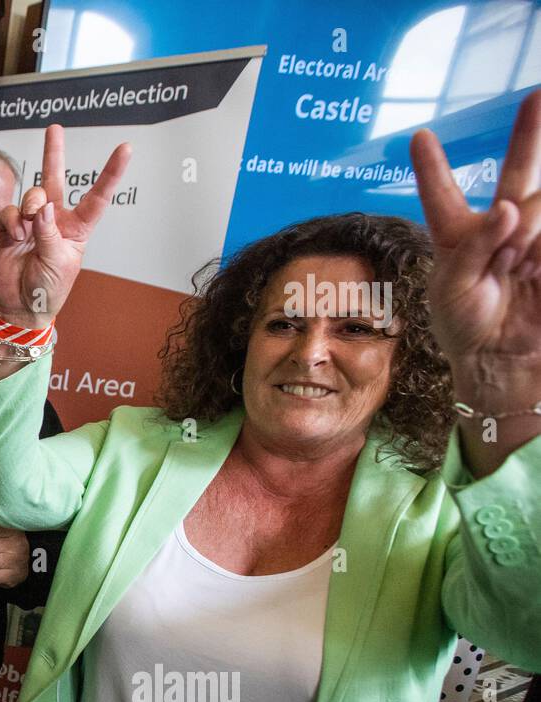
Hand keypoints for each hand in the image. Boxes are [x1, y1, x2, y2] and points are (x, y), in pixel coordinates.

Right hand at [0, 124, 130, 326]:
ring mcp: (31, 221)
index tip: (126, 148)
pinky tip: (15, 235)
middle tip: (55, 128)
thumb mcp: (58, 262)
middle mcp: (55, 220)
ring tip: (27, 226)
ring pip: (32, 195)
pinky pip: (9, 211)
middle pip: (56, 180)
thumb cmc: (48, 288)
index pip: (97, 197)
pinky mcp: (10, 228)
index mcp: (78, 228)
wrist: (21, 306)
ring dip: (30, 205)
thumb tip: (42, 207)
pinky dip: (11, 221)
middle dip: (53, 153)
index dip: (111, 172)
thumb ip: (49, 233)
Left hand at [411, 90, 540, 370]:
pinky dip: (536, 250)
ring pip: (534, 207)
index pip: (442, 195)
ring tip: (517, 264)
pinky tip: (531, 267)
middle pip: (517, 172)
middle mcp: (499, 228)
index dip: (433, 167)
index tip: (419, 135)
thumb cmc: (466, 327)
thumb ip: (477, 245)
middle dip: (530, 134)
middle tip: (537, 95)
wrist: (502, 359)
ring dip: (526, 233)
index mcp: (458, 236)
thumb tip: (508, 208)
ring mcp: (533, 237)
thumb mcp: (454, 288)